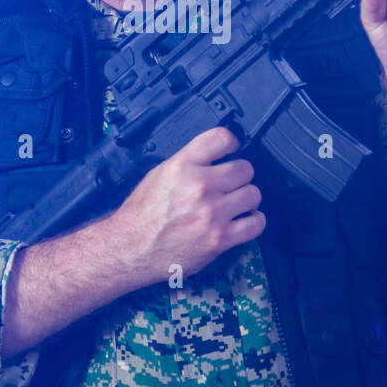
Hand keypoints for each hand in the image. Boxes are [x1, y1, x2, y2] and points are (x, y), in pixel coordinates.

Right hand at [99, 126, 263, 291]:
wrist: (131, 249)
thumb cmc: (140, 216)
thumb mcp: (158, 175)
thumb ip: (187, 162)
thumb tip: (211, 156)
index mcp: (182, 166)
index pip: (221, 138)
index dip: (231, 143)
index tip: (232, 149)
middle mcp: (199, 186)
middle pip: (244, 168)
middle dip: (240, 175)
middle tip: (232, 183)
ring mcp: (212, 213)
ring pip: (253, 194)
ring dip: (247, 199)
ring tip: (237, 203)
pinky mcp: (219, 238)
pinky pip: (255, 224)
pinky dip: (254, 222)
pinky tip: (244, 220)